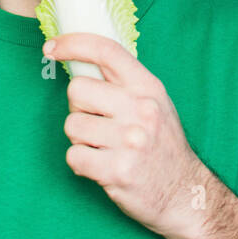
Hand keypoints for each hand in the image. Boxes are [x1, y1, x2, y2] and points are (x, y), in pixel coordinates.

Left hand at [45, 32, 202, 238]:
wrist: (185, 194)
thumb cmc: (163, 146)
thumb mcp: (154, 103)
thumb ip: (123, 83)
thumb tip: (81, 61)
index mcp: (147, 87)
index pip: (106, 51)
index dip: (73, 44)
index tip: (52, 48)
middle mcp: (140, 109)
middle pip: (77, 89)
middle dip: (79, 108)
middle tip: (98, 124)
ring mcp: (129, 141)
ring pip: (71, 125)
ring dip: (80, 139)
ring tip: (104, 149)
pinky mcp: (117, 170)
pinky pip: (74, 156)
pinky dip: (81, 164)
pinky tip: (102, 167)